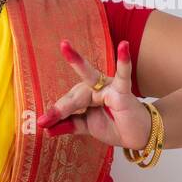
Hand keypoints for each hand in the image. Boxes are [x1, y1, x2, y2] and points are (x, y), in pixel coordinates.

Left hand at [35, 39, 151, 148]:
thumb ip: (68, 125)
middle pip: (74, 94)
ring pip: (89, 80)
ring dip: (77, 64)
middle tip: (46, 119)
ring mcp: (109, 87)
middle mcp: (95, 88)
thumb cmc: (114, 126)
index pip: (66, 102)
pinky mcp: (123, 90)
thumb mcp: (86, 127)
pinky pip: (123, 75)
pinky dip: (124, 62)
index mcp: (84, 96)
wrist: (139, 135)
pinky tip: (123, 46)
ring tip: (64, 47)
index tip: (42, 123)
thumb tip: (46, 129)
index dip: (55, 114)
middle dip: (62, 107)